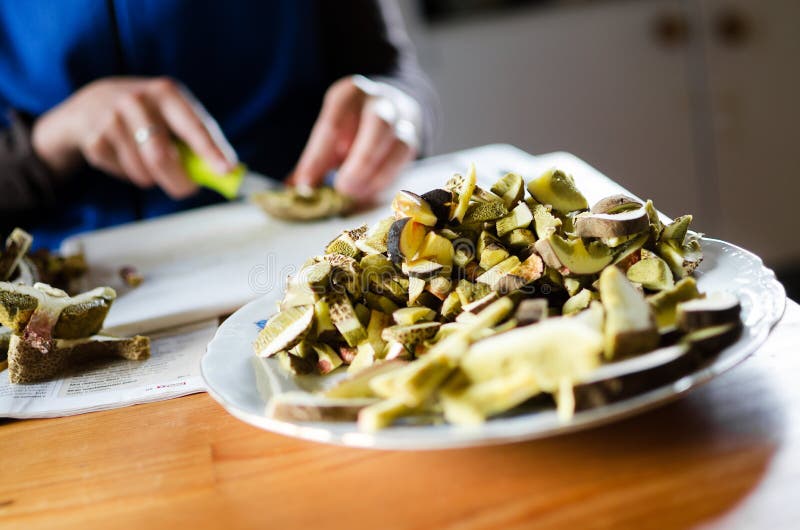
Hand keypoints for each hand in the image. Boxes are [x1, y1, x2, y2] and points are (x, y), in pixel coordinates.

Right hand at [32, 77, 235, 198]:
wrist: (91, 103)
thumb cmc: (149, 114)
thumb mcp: (172, 113)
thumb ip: (198, 140)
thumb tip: (227, 173)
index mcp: (165, 92)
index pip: (193, 125)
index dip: (211, 150)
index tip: (227, 170)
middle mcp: (136, 100)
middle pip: (162, 156)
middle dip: (179, 181)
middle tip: (188, 189)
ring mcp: (111, 119)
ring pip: (143, 171)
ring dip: (154, 178)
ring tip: (150, 162)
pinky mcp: (94, 140)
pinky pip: (124, 174)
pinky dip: (133, 175)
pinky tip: (127, 156)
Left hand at [290, 77, 418, 202]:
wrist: (390, 108)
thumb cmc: (352, 125)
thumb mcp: (329, 133)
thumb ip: (315, 160)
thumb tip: (295, 190)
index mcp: (351, 94)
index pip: (334, 123)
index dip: (319, 156)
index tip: (306, 183)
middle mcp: (382, 102)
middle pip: (379, 124)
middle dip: (362, 160)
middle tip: (344, 188)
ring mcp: (404, 121)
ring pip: (401, 145)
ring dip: (378, 175)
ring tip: (357, 195)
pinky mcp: (415, 142)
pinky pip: (406, 164)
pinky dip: (387, 183)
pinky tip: (370, 195)